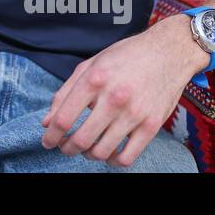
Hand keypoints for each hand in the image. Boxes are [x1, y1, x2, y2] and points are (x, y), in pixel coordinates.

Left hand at [38, 15, 205, 166]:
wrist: (167, 52)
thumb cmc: (125, 57)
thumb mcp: (90, 65)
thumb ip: (65, 93)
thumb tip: (47, 122)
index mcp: (94, 79)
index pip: (64, 118)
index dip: (51, 136)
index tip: (47, 141)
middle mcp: (113, 97)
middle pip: (81, 139)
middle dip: (67, 149)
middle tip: (65, 147)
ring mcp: (134, 113)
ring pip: (102, 152)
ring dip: (88, 155)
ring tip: (86, 149)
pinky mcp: (152, 126)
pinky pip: (127, 157)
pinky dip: (112, 161)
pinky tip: (108, 153)